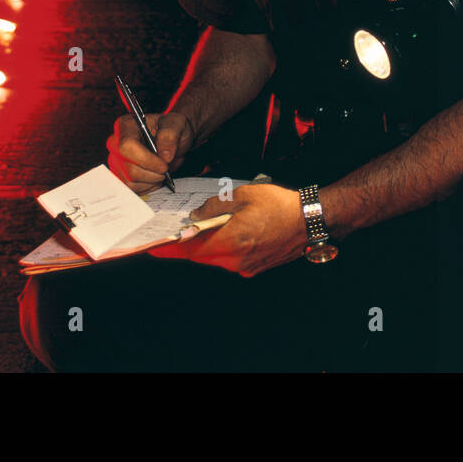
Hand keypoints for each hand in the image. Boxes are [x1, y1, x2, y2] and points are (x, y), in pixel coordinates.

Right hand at [106, 111, 194, 193]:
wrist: (172, 139)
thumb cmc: (171, 128)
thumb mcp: (176, 124)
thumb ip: (170, 135)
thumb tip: (165, 155)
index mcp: (126, 126)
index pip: (127, 147)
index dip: (146, 160)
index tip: (163, 165)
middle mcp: (116, 143)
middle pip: (129, 168)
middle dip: (152, 173)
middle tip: (166, 167)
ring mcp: (116, 161)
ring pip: (131, 181)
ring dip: (152, 180)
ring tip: (161, 170)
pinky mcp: (121, 175)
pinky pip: (132, 189)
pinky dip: (147, 186)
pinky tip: (154, 176)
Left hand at [148, 183, 307, 276]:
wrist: (310, 221)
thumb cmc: (280, 205)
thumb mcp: (243, 195)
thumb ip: (215, 206)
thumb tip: (197, 215)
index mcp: (230, 241)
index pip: (191, 249)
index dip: (169, 249)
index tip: (153, 247)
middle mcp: (235, 259)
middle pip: (202, 255)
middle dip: (189, 244)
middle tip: (178, 232)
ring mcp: (246, 266)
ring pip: (216, 258)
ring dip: (208, 245)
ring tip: (205, 228)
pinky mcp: (254, 267)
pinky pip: (231, 259)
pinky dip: (225, 247)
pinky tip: (230, 232)